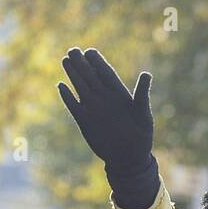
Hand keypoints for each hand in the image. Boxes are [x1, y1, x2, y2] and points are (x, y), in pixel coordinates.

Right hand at [58, 48, 153, 177]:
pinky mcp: (85, 122)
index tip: (90, 51)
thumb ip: (142, 93)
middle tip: (73, 50)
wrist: (129, 158)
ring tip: (66, 60)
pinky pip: (74, 106)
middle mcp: (105, 99)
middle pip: (91, 76)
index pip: (105, 73)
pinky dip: (67, 97)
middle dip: (82, 63)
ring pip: (81, 87)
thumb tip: (146, 74)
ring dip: (73, 74)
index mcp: (119, 94)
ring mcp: (94, 109)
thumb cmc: (141, 136)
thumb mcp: (143, 114)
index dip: (98, 62)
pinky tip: (61, 86)